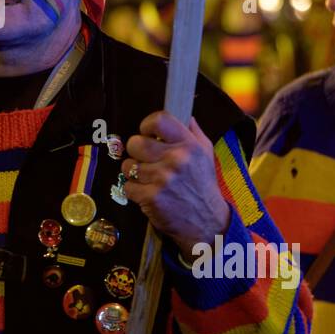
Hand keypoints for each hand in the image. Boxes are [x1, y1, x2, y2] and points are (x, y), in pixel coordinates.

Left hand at [123, 112, 230, 254]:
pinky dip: (133, 191)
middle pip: (135, 142)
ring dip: (134, 172)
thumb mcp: (206, 153)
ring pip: (127, 166)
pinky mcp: (151, 198)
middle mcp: (176, 160)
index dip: (147, 125)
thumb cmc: (202, 185)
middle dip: (136, 151)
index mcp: (189, 145)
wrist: (207, 222)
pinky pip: (127, 186)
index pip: (159, 120)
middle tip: (145, 159)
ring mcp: (162, 179)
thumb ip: (192, 131)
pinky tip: (147, 193)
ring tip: (148, 178)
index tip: (147, 133)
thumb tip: (182, 111)